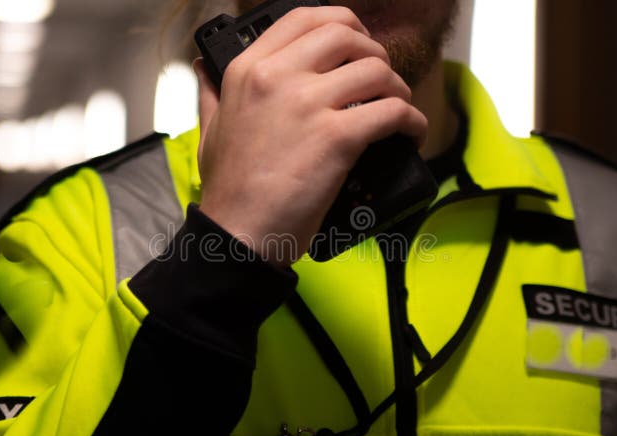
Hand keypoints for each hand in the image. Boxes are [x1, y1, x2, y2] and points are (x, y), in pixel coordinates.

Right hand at [195, 6, 427, 266]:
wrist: (238, 233)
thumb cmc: (228, 188)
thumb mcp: (210, 129)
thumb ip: (212, 92)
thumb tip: (205, 68)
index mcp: (248, 69)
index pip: (303, 17)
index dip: (341, 22)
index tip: (355, 40)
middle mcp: (277, 77)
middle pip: (345, 35)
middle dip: (373, 51)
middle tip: (380, 78)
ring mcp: (308, 104)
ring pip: (375, 70)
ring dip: (396, 86)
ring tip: (397, 107)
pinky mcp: (337, 137)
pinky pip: (392, 111)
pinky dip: (411, 121)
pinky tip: (410, 133)